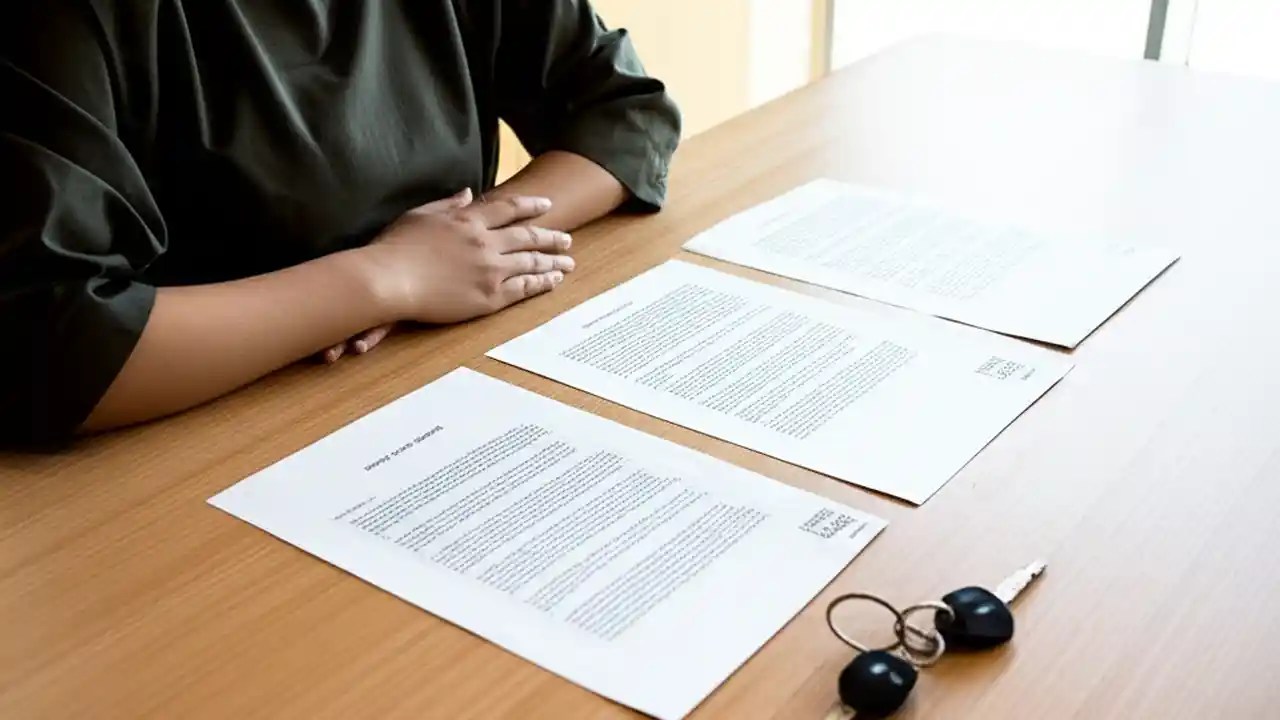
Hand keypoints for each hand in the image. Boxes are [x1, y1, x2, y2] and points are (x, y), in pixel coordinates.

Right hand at [324, 189, 573, 361]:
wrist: (389, 279)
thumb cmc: (395, 247)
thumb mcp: (420, 215)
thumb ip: (449, 204)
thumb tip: (470, 193)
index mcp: (469, 220)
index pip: (509, 208)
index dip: (531, 206)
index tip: (546, 207)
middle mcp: (486, 242)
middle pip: (528, 236)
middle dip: (551, 237)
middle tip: (567, 240)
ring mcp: (490, 270)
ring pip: (531, 263)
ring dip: (553, 262)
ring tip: (568, 263)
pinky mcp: (489, 296)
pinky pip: (523, 289)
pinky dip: (541, 284)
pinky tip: (553, 282)